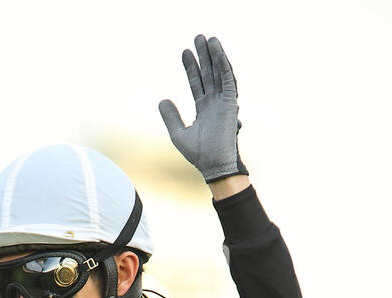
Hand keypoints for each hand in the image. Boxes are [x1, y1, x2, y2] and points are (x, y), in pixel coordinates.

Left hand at [159, 34, 247, 182]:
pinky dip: (223, 66)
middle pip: (208, 74)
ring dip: (215, 55)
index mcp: (204, 109)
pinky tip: (217, 52)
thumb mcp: (178, 134)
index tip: (185, 52)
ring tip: (208, 39)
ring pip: (218, 73)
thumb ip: (171, 117)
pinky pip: (227, 80)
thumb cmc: (199, 155)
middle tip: (198, 37)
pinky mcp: (230, 104)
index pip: (197, 83)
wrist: (213, 166)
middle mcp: (215, 103)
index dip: (191, 68)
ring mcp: (223, 102)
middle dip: (203, 56)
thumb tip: (162, 100)